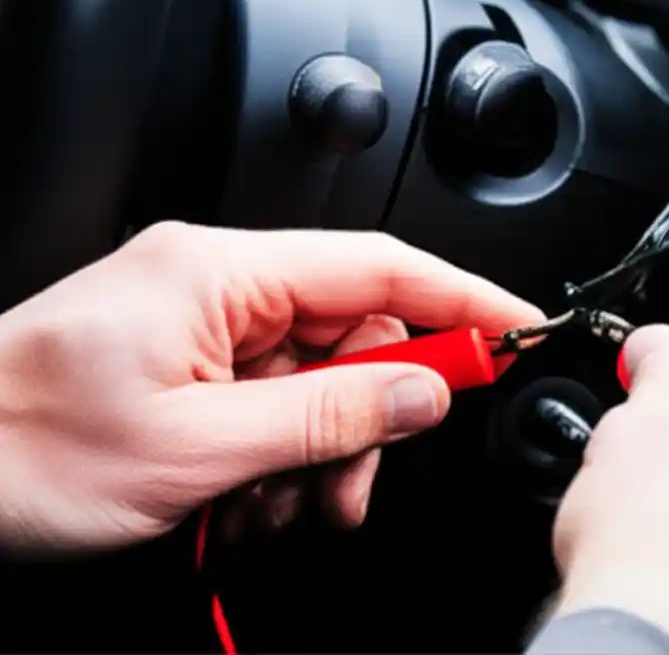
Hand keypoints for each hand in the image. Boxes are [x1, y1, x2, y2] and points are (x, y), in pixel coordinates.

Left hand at [0, 222, 542, 553]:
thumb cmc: (18, 449)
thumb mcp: (195, 447)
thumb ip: (327, 414)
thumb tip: (426, 390)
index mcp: (219, 273)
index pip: (378, 268)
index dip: (459, 300)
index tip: (516, 330)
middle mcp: (216, 287)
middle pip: (355, 332)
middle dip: (370, 413)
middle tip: (353, 480)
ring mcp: (201, 328)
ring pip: (319, 379)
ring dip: (321, 450)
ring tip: (279, 505)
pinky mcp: (188, 368)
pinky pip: (275, 402)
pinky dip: (282, 457)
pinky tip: (249, 497)